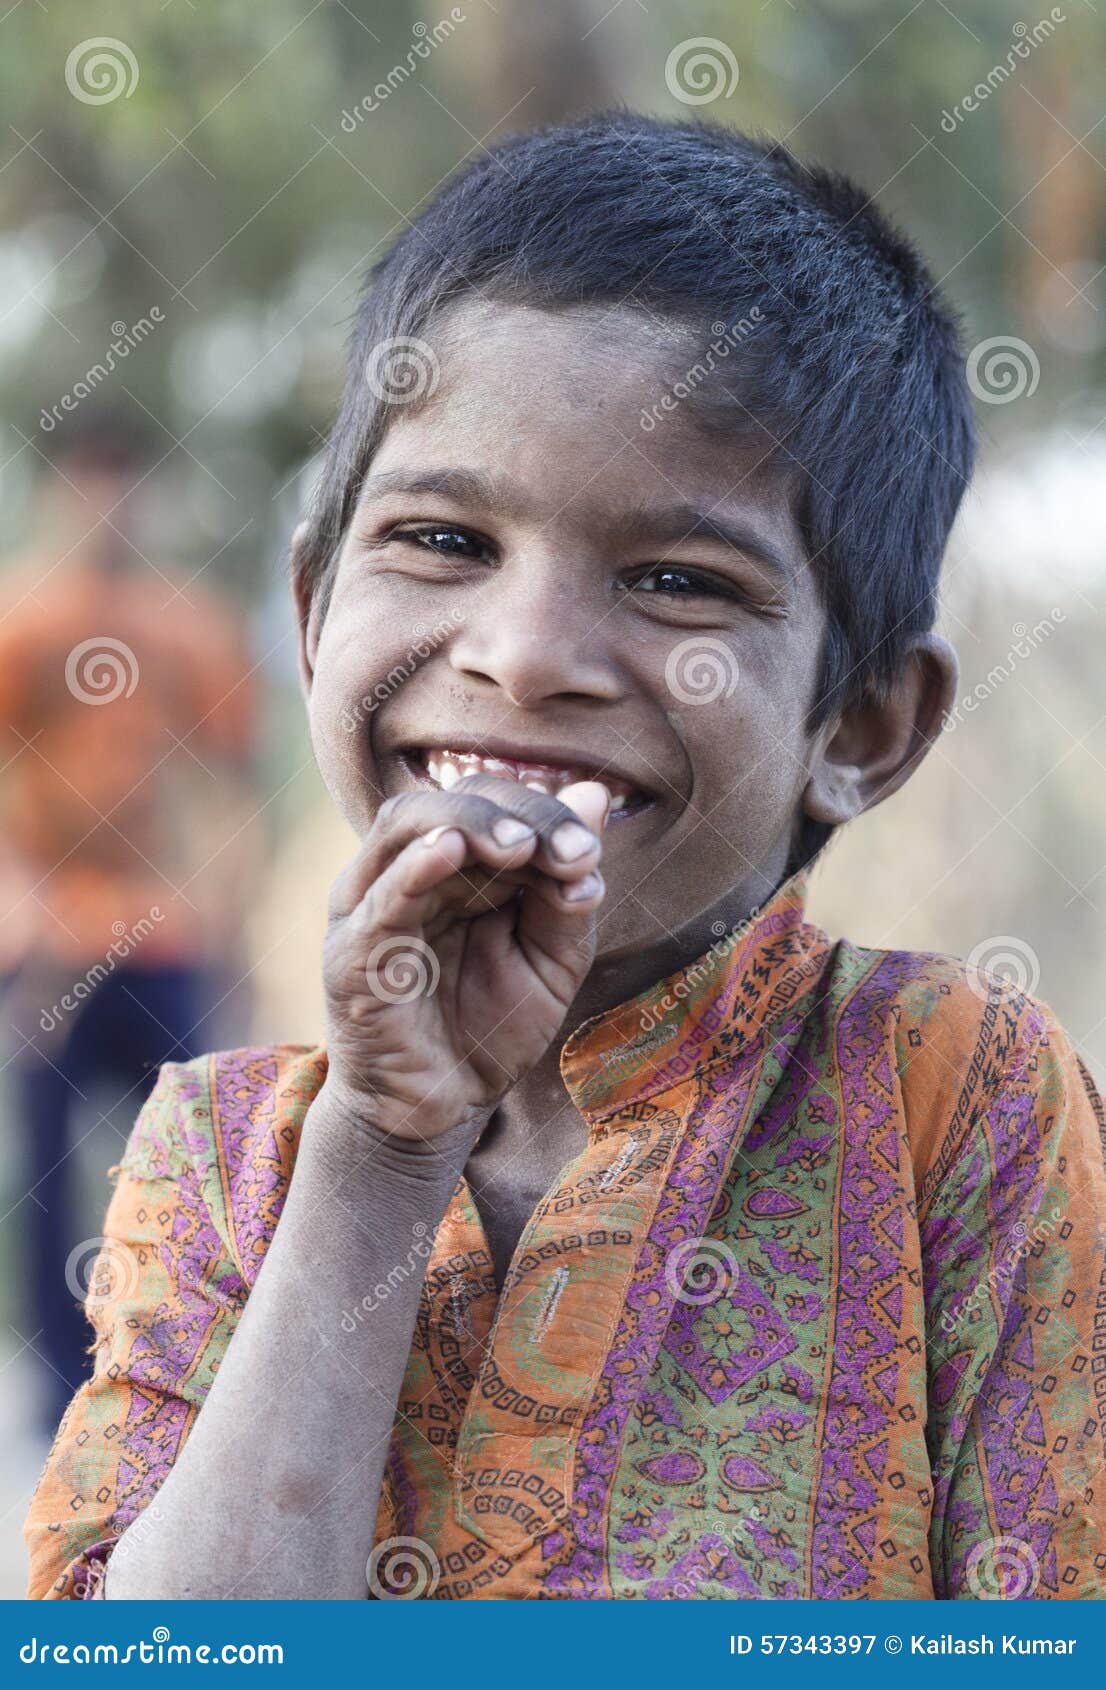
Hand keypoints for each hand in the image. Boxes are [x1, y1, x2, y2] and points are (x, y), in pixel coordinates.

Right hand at [318, 775, 609, 1145]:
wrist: (442, 1112)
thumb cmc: (491, 1027)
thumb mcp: (551, 957)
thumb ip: (565, 884)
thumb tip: (596, 793)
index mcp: (454, 866)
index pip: (491, 801)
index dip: (544, 813)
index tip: (589, 853)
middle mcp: (406, 872)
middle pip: (452, 802)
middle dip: (519, 813)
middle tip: (572, 848)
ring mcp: (372, 907)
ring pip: (406, 828)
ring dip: (469, 825)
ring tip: (520, 845)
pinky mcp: (354, 954)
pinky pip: (381, 898)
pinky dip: (415, 868)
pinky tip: (452, 851)